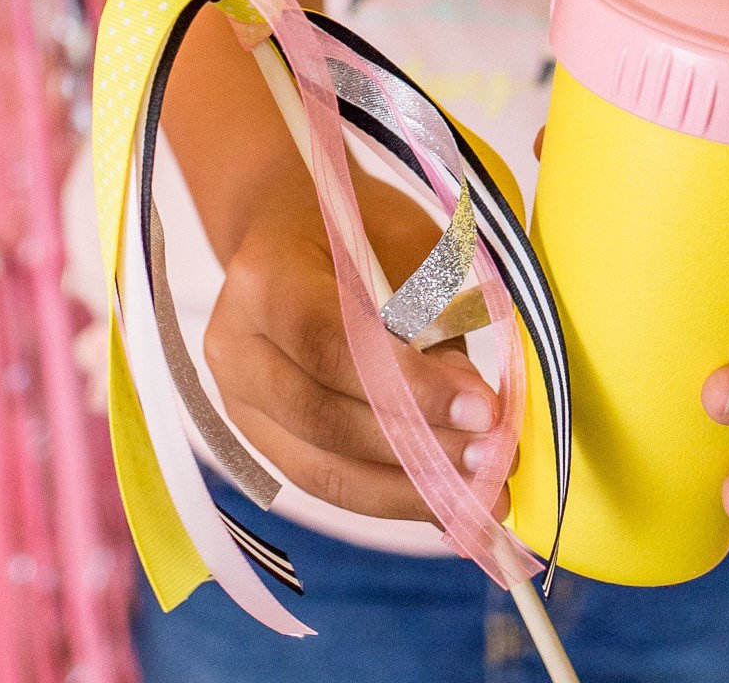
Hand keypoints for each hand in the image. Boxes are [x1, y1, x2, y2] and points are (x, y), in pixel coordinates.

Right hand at [205, 175, 500, 520]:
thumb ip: (433, 322)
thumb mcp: (404, 244)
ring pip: (323, 469)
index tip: (484, 409)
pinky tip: (446, 503)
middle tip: (495, 461)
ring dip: (410, 491)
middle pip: (325, 420)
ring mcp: (237, 401)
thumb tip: (474, 412)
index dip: (410, 387)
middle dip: (419, 450)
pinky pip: (326, 480)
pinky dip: (390, 496)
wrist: (287, 226)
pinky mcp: (258, 439)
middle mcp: (234, 347)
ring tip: (482, 497)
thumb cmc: (356, 227)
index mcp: (263, 279)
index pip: (334, 345)